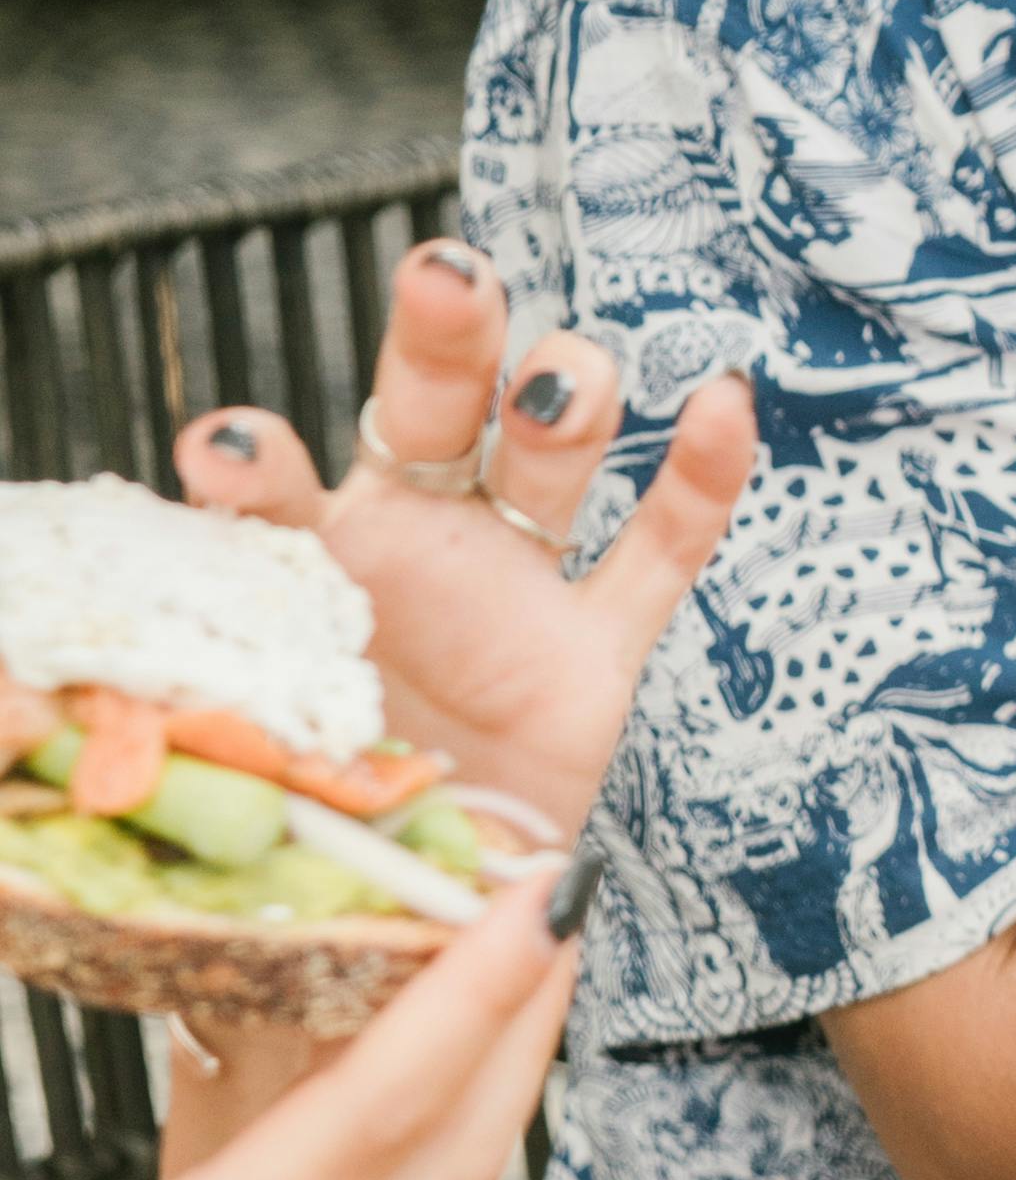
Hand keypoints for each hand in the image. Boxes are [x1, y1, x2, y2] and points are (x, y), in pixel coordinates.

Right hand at [0, 871, 590, 1179]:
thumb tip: (36, 905)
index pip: (377, 1118)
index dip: (474, 993)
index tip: (549, 888)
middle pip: (449, 1169)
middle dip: (522, 1028)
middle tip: (568, 898)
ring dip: (475, 1090)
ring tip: (502, 965)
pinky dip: (401, 1149)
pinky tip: (388, 1074)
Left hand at [176, 240, 755, 837]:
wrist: (418, 900)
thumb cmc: (315, 811)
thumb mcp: (254, 755)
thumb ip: (217, 710)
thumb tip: (127, 675)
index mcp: (313, 564)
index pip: (280, 492)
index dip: (257, 468)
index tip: (229, 448)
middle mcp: (415, 547)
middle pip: (434, 413)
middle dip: (444, 345)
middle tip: (448, 279)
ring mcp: (513, 589)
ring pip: (548, 463)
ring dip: (565, 400)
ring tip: (566, 379)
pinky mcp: (596, 649)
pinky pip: (659, 555)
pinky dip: (701, 481)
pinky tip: (724, 403)